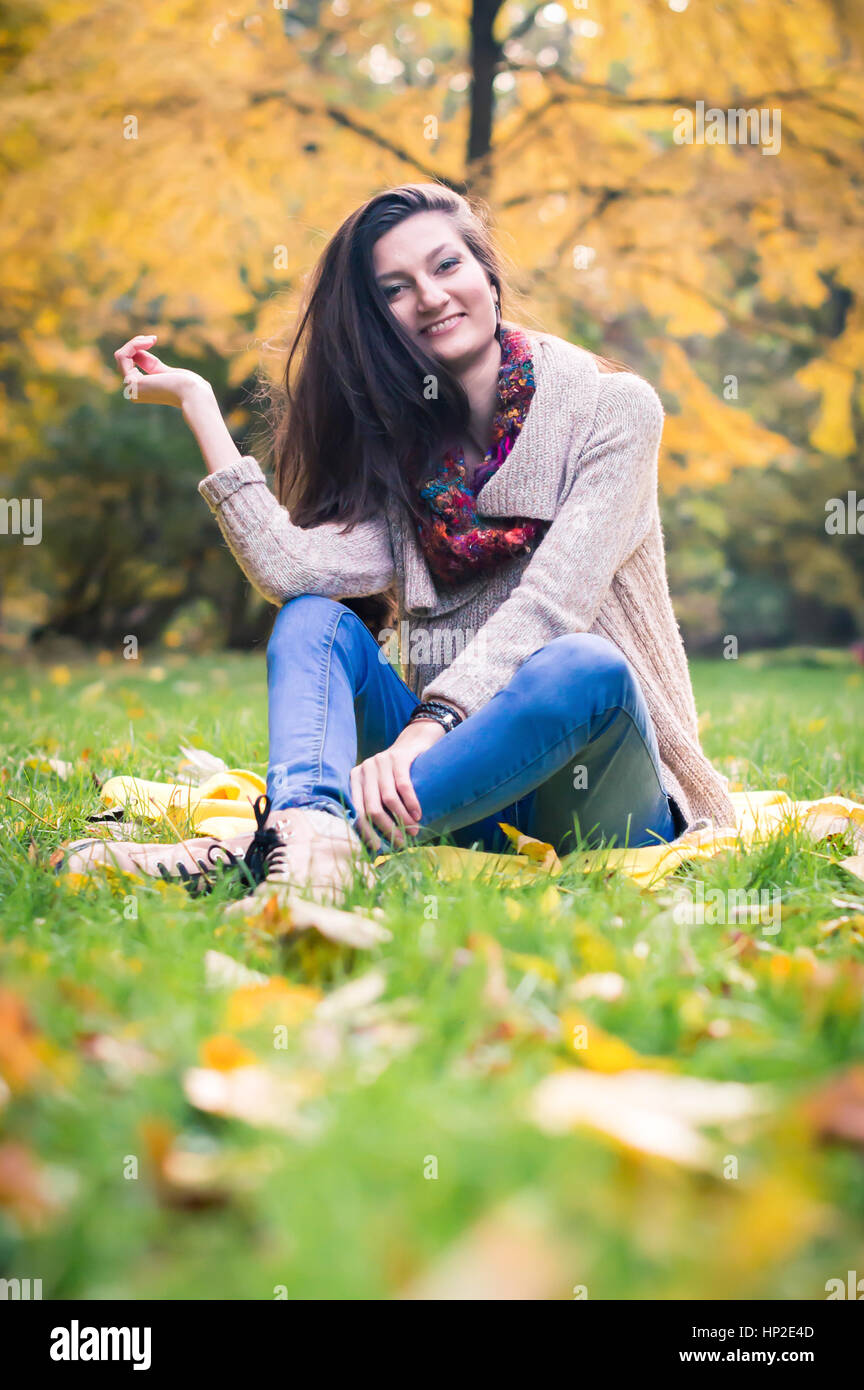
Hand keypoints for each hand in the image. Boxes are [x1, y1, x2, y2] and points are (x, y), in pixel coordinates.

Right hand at [113, 334, 210, 408]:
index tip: (153, 340)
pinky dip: (133, 345)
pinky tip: (146, 341)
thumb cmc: (187, 385)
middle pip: (123, 360)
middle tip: (153, 338)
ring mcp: (131, 388)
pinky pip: (122, 356)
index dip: (138, 348)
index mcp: (141, 391)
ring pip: (120, 356)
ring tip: (152, 339)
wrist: (194, 393)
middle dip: (135, 344)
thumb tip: (137, 353)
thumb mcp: (165, 372)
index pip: (129, 364)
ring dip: (134, 343)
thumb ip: (151, 365)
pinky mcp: (132, 382)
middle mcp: (133, 392)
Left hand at [350, 718, 444, 852]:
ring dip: (402, 819)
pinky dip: (411, 804)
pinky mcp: (398, 757)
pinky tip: (418, 815)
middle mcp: (365, 769)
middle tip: (400, 843)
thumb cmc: (396, 773)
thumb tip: (377, 843)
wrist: (414, 742)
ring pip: (388, 799)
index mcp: (355, 778)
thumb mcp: (380, 786)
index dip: (366, 831)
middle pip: (372, 807)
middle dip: (387, 829)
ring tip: (414, 831)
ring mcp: (381, 761)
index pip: (356, 810)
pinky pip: (403, 786)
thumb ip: (375, 805)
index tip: (377, 847)